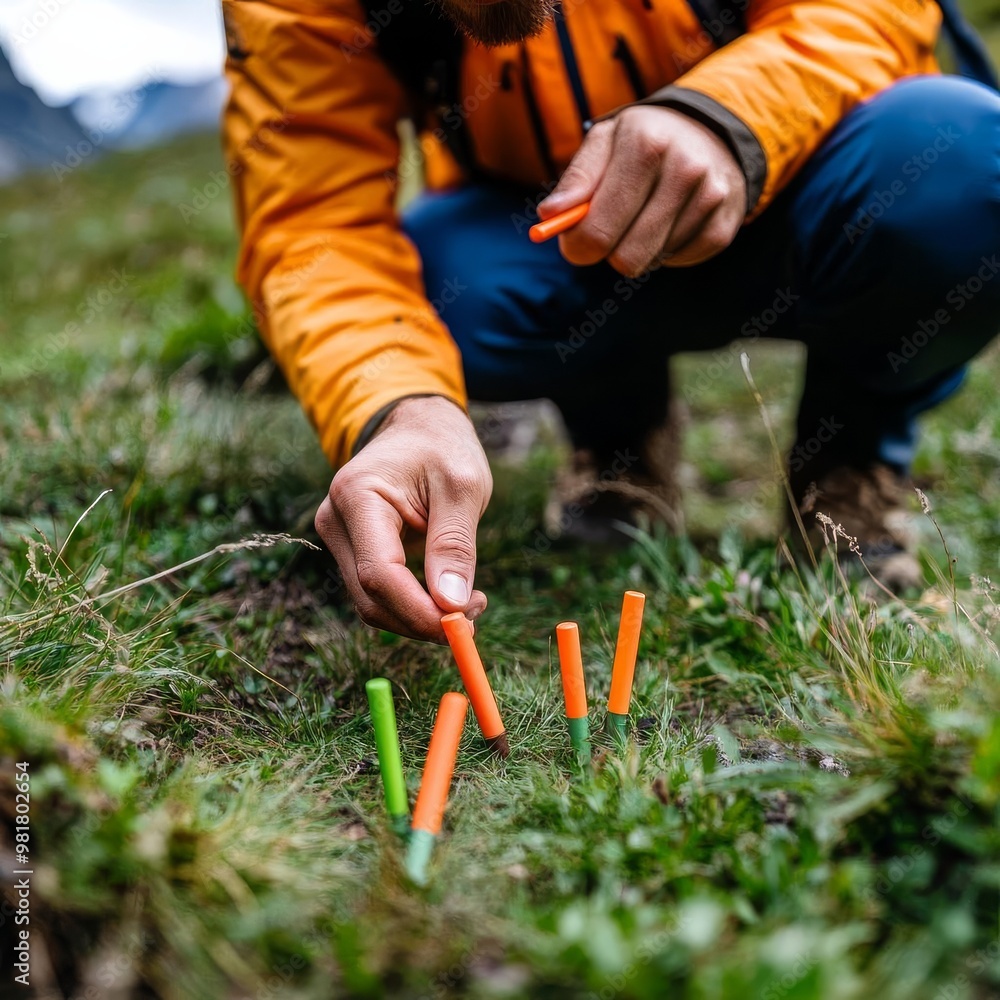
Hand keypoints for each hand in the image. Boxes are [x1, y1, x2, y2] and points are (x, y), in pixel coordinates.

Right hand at [315, 396, 491, 642]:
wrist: (418, 426)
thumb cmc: (442, 447)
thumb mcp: (462, 487)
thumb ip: (454, 544)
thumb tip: (451, 604)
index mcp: (357, 495)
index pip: (379, 574)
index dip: (419, 610)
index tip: (463, 624)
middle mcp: (335, 520)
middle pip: (371, 597)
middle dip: (422, 620)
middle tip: (474, 616)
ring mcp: (339, 537)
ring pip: (372, 603)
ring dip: (418, 617)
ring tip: (468, 602)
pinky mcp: (352, 550)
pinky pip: (377, 592)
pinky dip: (412, 605)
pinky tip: (447, 594)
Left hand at [537, 106, 746, 274]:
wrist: (711, 133)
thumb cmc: (642, 142)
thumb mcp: (605, 142)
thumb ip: (576, 179)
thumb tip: (550, 215)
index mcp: (645, 144)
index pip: (598, 229)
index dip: (578, 246)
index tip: (575, 243)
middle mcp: (685, 167)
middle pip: (626, 257)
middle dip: (608, 252)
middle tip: (607, 233)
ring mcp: (711, 197)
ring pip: (651, 261)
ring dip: (639, 246)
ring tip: (646, 213)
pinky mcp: (726, 224)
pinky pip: (679, 261)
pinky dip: (667, 250)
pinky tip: (670, 221)